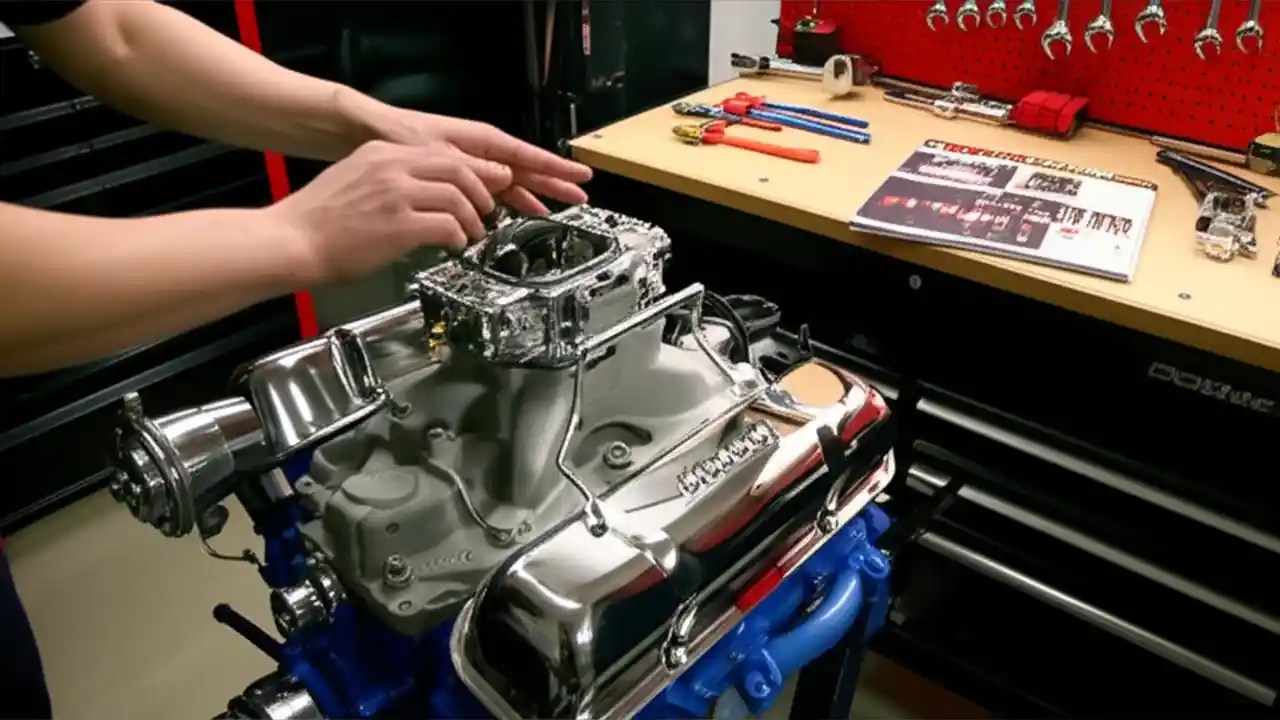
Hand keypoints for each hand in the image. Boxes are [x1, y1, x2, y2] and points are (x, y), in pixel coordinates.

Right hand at [268, 140, 512, 282]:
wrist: (291, 241)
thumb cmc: (316, 221)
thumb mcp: (352, 179)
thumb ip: (386, 178)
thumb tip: (417, 191)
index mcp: (380, 153)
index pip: (440, 154)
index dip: (470, 170)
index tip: (482, 184)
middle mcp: (391, 167)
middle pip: (458, 169)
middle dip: (481, 191)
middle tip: (486, 210)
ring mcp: (397, 195)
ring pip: (458, 198)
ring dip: (472, 219)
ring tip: (471, 233)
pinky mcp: (400, 226)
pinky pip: (448, 226)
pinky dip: (458, 237)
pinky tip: (454, 245)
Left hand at [378, 110, 592, 214]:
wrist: (365, 132)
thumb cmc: (399, 134)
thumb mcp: (438, 154)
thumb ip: (473, 169)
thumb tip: (505, 179)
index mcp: (479, 140)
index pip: (527, 156)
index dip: (555, 168)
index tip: (580, 175)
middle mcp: (478, 151)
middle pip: (526, 169)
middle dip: (554, 182)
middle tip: (581, 195)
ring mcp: (470, 164)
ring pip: (512, 181)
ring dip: (535, 193)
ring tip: (559, 207)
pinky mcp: (457, 178)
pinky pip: (493, 190)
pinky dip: (509, 201)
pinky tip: (521, 212)